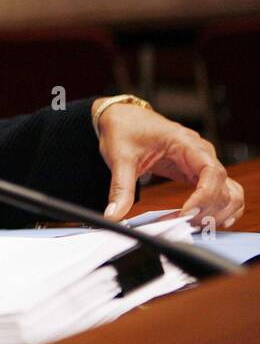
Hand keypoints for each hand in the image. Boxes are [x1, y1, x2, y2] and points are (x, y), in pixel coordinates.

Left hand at [94, 102, 244, 227]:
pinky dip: (217, 209)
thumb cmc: (125, 129)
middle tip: (183, 225)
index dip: (205, 196)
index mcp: (186, 143)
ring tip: (191, 226)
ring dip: (217, 212)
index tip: (187, 213)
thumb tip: (115, 214)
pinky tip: (204, 222)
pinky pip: (220, 193)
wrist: (122, 117)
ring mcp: (201, 164)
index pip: (211, 171)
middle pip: (224, 187)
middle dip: (208, 210)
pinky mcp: (197, 173)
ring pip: (228, 192)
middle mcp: (200, 154)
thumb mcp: (119, 158)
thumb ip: (120, 188)